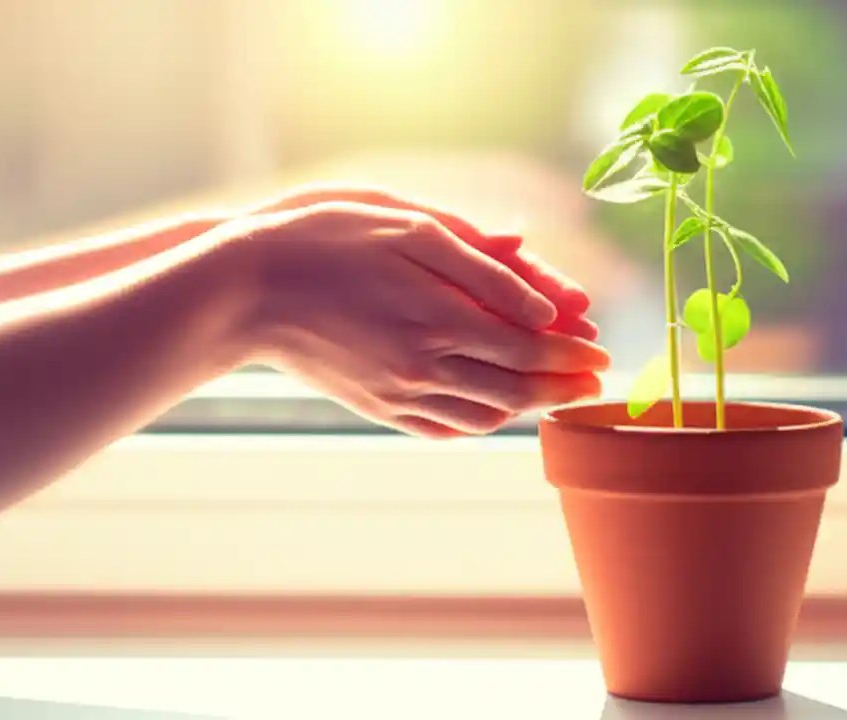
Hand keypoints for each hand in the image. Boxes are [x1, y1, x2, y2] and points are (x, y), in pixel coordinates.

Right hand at [228, 201, 609, 438]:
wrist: (243, 291)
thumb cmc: (325, 242)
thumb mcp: (407, 229)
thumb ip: (482, 268)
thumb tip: (546, 306)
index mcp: (438, 320)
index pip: (528, 349)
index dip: (571, 354)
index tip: (602, 350)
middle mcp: (423, 367)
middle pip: (515, 390)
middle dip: (562, 387)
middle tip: (596, 383)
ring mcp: (398, 394)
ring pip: (484, 415)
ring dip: (528, 408)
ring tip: (555, 395)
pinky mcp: (376, 406)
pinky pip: (443, 427)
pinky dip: (481, 422)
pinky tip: (495, 410)